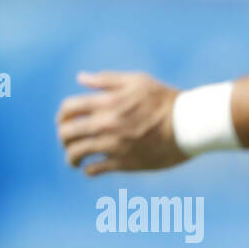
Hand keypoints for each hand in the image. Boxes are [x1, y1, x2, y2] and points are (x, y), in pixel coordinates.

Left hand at [56, 71, 187, 175]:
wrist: (187, 124)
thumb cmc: (163, 100)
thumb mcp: (135, 81)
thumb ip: (105, 80)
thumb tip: (81, 78)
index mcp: (105, 103)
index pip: (68, 109)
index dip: (62, 115)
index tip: (64, 120)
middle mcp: (104, 124)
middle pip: (66, 132)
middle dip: (63, 136)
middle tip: (66, 140)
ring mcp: (112, 145)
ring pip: (75, 153)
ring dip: (71, 156)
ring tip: (74, 159)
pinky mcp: (123, 163)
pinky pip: (94, 169)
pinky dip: (88, 169)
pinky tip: (91, 167)